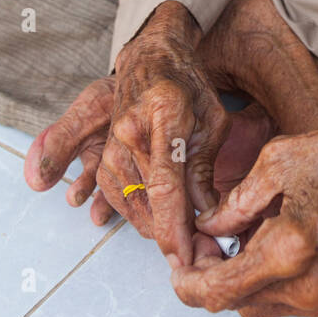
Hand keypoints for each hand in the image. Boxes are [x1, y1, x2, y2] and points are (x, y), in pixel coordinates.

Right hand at [25, 70, 275, 259]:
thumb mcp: (213, 119)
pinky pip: (117, 196)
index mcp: (165, 114)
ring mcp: (112, 142)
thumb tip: (206, 215)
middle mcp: (130, 130)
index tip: (185, 257)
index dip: (174, 226)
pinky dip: (136, 214)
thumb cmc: (188, 85)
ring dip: (154, 227)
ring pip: (129, 203)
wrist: (150, 59)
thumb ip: (206, 168)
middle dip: (170, 235)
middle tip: (197, 255)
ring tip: (181, 239)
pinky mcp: (104, 154)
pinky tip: (157, 221)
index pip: (166, 183)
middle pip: (146, 199)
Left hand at [170, 110, 317, 316]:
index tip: (178, 256)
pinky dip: (259, 277)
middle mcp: (304, 285)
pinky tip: (257, 239)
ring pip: (254, 303)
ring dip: (232, 277)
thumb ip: (234, 203)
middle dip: (207, 274)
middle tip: (199, 238)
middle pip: (232, 302)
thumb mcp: (277, 162)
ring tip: (225, 236)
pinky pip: (280, 298)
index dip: (186, 279)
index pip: (217, 291)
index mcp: (287, 251)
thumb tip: (207, 226)